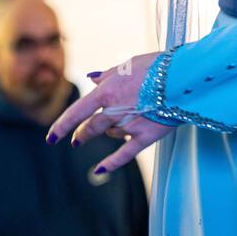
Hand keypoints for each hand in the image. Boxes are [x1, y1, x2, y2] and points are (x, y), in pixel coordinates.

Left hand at [45, 51, 175, 173]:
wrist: (185, 76)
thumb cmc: (158, 66)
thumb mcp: (129, 65)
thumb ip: (108, 75)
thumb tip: (92, 79)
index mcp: (108, 91)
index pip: (77, 112)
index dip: (61, 126)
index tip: (51, 138)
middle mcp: (115, 111)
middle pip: (92, 127)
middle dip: (82, 133)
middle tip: (78, 138)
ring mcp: (130, 125)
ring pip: (110, 134)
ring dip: (105, 134)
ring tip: (107, 131)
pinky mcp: (146, 136)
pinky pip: (124, 154)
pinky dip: (110, 163)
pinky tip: (98, 170)